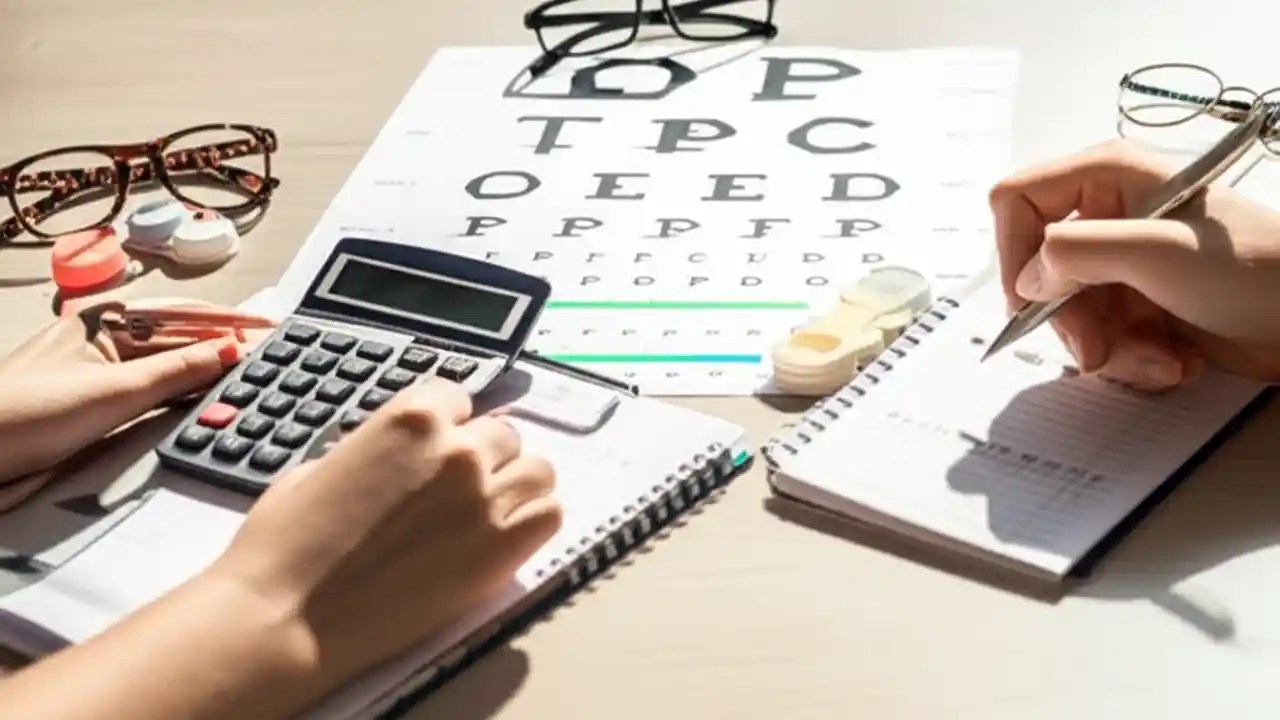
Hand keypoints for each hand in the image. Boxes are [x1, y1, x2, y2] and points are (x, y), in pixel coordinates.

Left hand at [0, 298, 271, 499]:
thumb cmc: (26, 414)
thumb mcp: (115, 391)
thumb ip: (178, 371)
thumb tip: (229, 351)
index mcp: (104, 317)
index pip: (185, 314)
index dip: (230, 323)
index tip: (268, 330)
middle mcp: (103, 336)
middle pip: (178, 336)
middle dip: (222, 345)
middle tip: (268, 356)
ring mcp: (98, 368)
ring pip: (167, 363)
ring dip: (204, 369)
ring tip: (245, 375)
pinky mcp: (94, 398)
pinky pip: (150, 386)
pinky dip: (180, 390)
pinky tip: (201, 396)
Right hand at [205, 378, 562, 706]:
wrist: (286, 616)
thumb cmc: (287, 544)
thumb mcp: (323, 465)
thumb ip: (378, 447)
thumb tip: (397, 456)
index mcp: (412, 417)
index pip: (460, 399)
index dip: (448, 426)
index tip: (437, 450)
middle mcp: (458, 450)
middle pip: (503, 435)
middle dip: (484, 457)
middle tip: (459, 491)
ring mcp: (485, 500)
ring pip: (537, 470)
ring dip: (517, 484)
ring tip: (490, 512)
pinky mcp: (502, 551)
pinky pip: (550, 515)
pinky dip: (535, 520)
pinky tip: (507, 536)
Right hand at [990, 138, 1279, 390]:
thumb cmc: (1258, 270)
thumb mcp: (1157, 253)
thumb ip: (1075, 253)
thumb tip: (1028, 279)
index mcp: (1108, 177)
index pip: (1017, 201)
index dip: (1014, 254)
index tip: (1035, 303)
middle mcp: (1110, 216)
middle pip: (1039, 272)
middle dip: (1073, 321)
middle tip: (1100, 352)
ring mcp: (1127, 264)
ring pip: (1070, 315)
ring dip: (1112, 350)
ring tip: (1163, 358)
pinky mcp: (1144, 305)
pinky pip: (1104, 339)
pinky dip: (1136, 360)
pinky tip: (1178, 360)